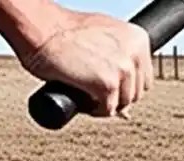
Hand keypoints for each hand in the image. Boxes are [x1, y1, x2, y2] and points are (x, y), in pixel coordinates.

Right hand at [18, 10, 153, 118]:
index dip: (124, 86)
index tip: (108, 84)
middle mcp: (135, 53)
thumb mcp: (101, 37)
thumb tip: (127, 100)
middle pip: (135, 93)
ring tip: (85, 93)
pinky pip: (107, 110)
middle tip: (94, 90)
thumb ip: (118, 59)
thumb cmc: (63, 30)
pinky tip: (82, 100)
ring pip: (123, 104)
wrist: (40, 28)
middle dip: (116, 96)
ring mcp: (123, 70)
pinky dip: (93, 110)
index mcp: (138, 39)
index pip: (143, 78)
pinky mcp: (108, 85)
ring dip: (104, 104)